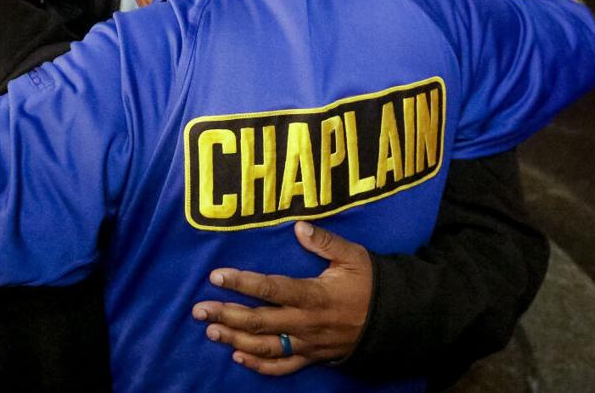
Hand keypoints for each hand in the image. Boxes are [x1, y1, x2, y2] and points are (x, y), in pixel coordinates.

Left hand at [193, 221, 373, 376]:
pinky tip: (238, 357)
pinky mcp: (312, 357)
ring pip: (264, 346)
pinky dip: (259, 366)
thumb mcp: (354, 257)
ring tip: (209, 331)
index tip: (216, 276)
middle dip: (225, 314)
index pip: (269, 289)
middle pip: (258, 321)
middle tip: (198, 309)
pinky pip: (283, 367)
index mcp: (312, 296)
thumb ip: (325, 241)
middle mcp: (305, 323)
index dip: (241, 283)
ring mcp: (307, 343)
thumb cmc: (372, 285)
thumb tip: (299, 227)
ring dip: (234, 339)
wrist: (395, 322)